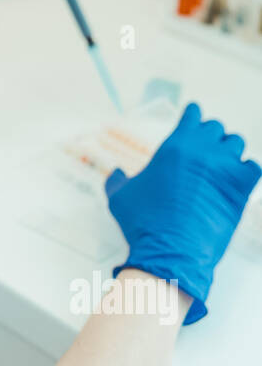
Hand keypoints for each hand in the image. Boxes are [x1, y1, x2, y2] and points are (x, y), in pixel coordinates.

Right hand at [105, 103, 261, 323]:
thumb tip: (117, 174)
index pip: (193, 114)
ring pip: (236, 144)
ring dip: (228, 151)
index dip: (192, 117)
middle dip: (208, 137)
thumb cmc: (144, 223)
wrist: (171, 252)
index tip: (192, 120)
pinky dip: (245, 172)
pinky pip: (253, 167)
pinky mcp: (241, 188)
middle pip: (216, 128)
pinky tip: (235, 181)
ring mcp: (226, 168)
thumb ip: (118, 180)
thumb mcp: (121, 197)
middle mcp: (203, 150)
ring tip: (220, 165)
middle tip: (202, 152)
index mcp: (175, 145)